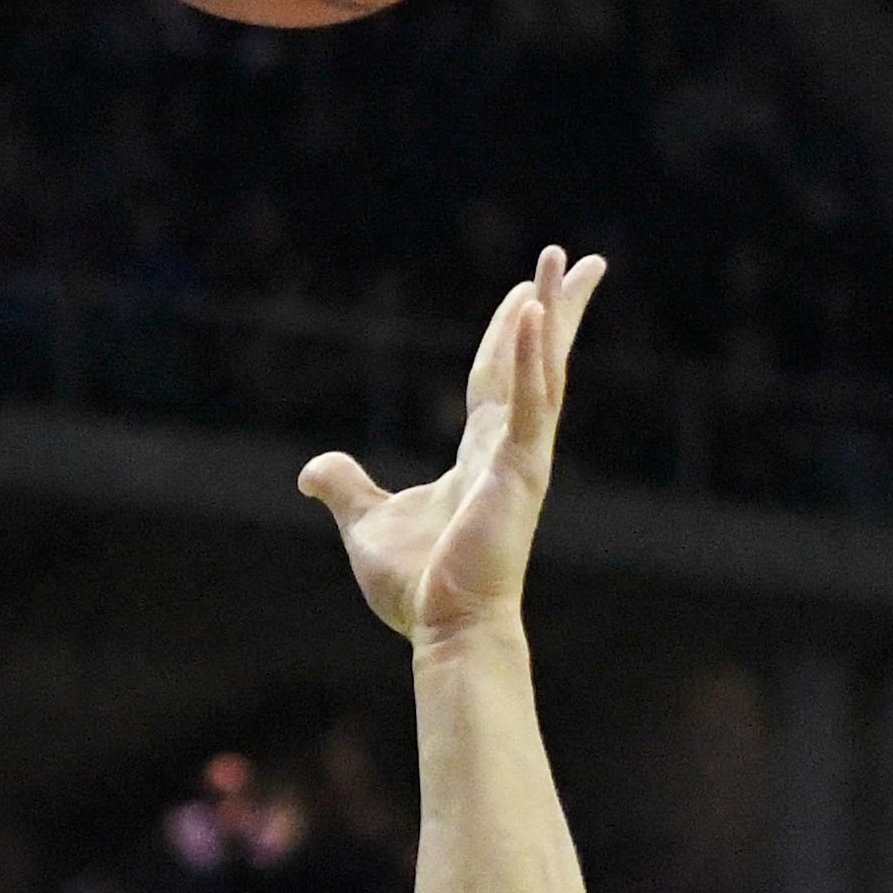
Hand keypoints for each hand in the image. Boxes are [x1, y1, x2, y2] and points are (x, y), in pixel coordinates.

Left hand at [300, 244, 606, 646]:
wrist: (446, 632)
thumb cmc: (420, 588)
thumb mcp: (366, 524)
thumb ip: (344, 488)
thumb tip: (310, 471)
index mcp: (482, 457)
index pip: (499, 380)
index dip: (510, 335)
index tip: (524, 295)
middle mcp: (511, 449)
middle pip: (537, 359)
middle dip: (557, 307)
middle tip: (583, 261)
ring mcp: (522, 457)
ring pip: (543, 368)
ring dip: (553, 311)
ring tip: (568, 261)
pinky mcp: (520, 471)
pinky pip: (529, 402)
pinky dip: (529, 357)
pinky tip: (530, 311)